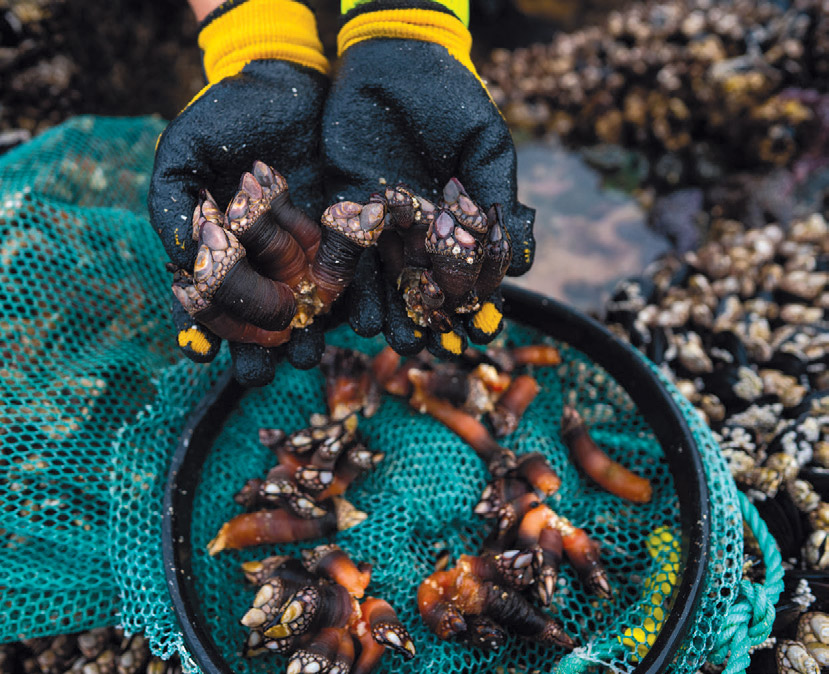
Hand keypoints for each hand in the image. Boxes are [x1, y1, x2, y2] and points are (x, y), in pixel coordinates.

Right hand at [149, 0, 328, 384]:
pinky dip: (359, 305)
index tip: (208, 351)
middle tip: (268, 364)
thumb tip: (181, 266)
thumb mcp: (185, 156)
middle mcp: (260, 268)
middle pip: (257, 321)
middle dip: (261, 347)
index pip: (206, 306)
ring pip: (306, 311)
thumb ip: (172, 207)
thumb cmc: (225, 120)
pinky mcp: (343, 245)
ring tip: (309, 351)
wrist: (288, 84)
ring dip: (308, 337)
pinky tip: (360, 325)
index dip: (207, 331)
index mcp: (216, 257)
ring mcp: (303, 261)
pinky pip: (353, 281)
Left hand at [322, 3, 534, 359]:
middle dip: (426, 317)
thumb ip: (500, 197)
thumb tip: (519, 264)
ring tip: (390, 340)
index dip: (471, 300)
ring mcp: (382, 226)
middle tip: (426, 346)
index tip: (474, 327)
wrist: (391, 62)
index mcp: (458, 223)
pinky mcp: (346, 212)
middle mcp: (421, 233)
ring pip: (386, 281)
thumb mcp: (485, 145)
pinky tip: (353, 312)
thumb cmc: (449, 101)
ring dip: (388, 313)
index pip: (468, 271)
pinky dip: (350, 285)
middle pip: (425, 286)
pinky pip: (347, 256)